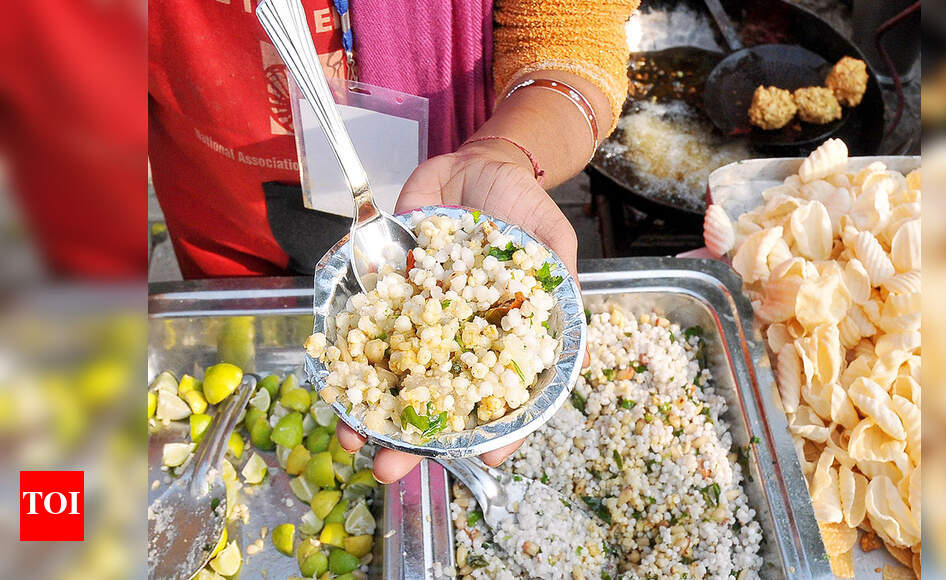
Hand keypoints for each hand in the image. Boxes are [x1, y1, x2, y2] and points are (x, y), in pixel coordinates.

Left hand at [335, 140, 578, 482]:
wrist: (479, 162)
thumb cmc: (523, 206)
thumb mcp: (555, 244)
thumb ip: (562, 291)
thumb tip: (575, 355)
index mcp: (498, 338)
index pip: (498, 398)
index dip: (494, 434)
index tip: (485, 461)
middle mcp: (455, 338)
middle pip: (433, 402)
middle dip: (410, 442)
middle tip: (392, 472)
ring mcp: (418, 318)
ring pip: (391, 377)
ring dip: (368, 412)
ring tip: (351, 439)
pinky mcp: (386, 291)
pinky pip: (363, 328)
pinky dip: (346, 357)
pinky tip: (333, 383)